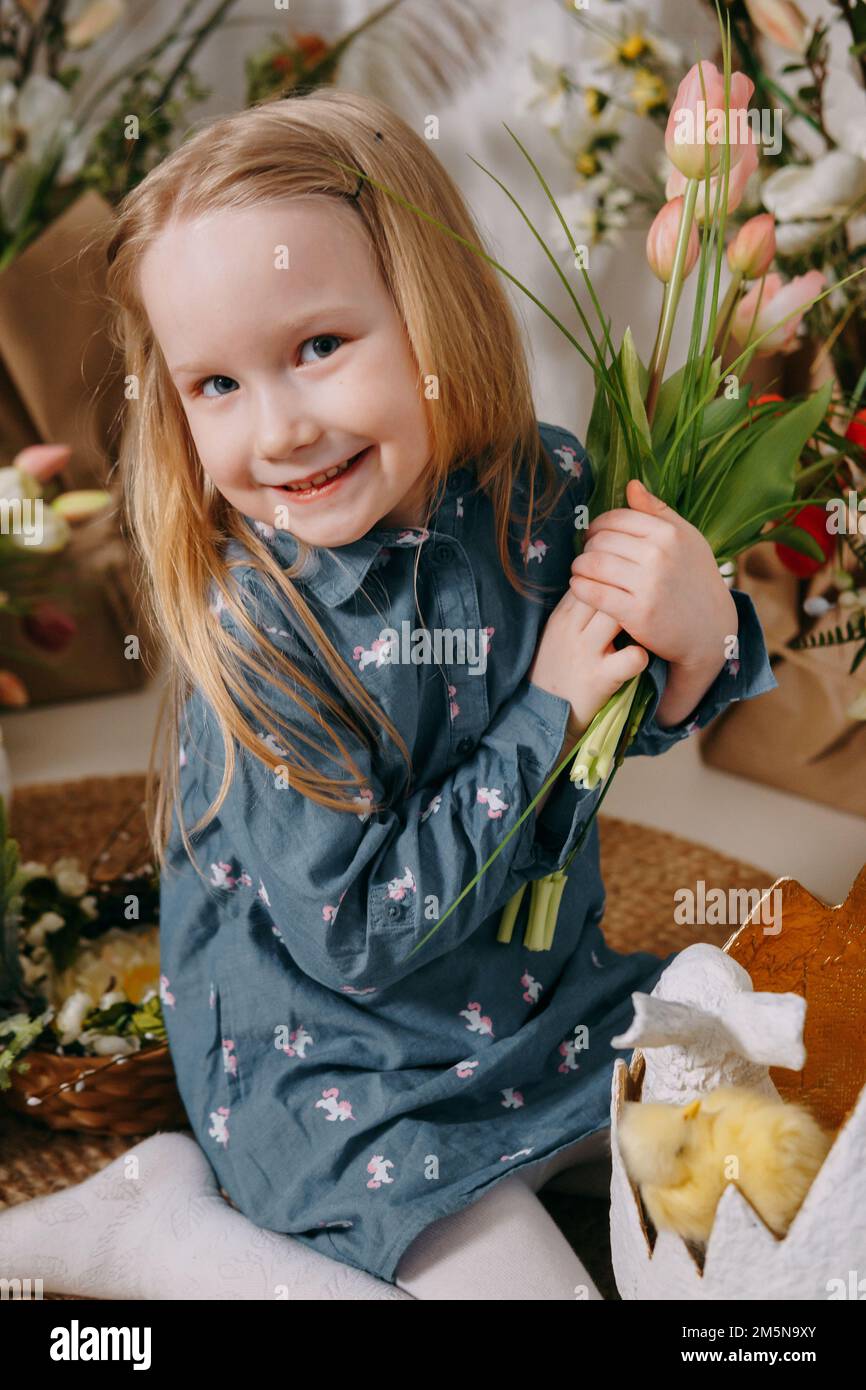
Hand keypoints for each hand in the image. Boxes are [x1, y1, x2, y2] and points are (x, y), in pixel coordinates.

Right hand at [528, 586, 649, 737]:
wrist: (541, 714)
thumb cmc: (555, 668)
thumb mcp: (556, 632)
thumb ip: (576, 608)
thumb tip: (600, 578)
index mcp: (562, 615)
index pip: (590, 577)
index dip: (613, 576)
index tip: (628, 583)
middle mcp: (571, 629)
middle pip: (606, 590)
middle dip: (629, 592)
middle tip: (645, 602)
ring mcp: (585, 653)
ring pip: (618, 616)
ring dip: (638, 618)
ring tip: (646, 627)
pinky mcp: (600, 678)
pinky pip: (632, 658)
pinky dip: (642, 657)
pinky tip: (642, 659)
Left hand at [569, 478, 737, 672]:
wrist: (710, 628)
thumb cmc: (695, 578)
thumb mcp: (687, 539)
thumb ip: (658, 511)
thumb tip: (631, 485)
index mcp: (669, 533)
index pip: (616, 518)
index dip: (597, 526)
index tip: (593, 536)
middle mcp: (659, 555)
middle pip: (601, 541)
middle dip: (587, 547)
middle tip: (587, 557)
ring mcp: (648, 584)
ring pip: (592, 564)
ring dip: (579, 566)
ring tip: (580, 570)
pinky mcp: (637, 612)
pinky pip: (592, 592)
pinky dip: (579, 587)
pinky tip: (579, 586)